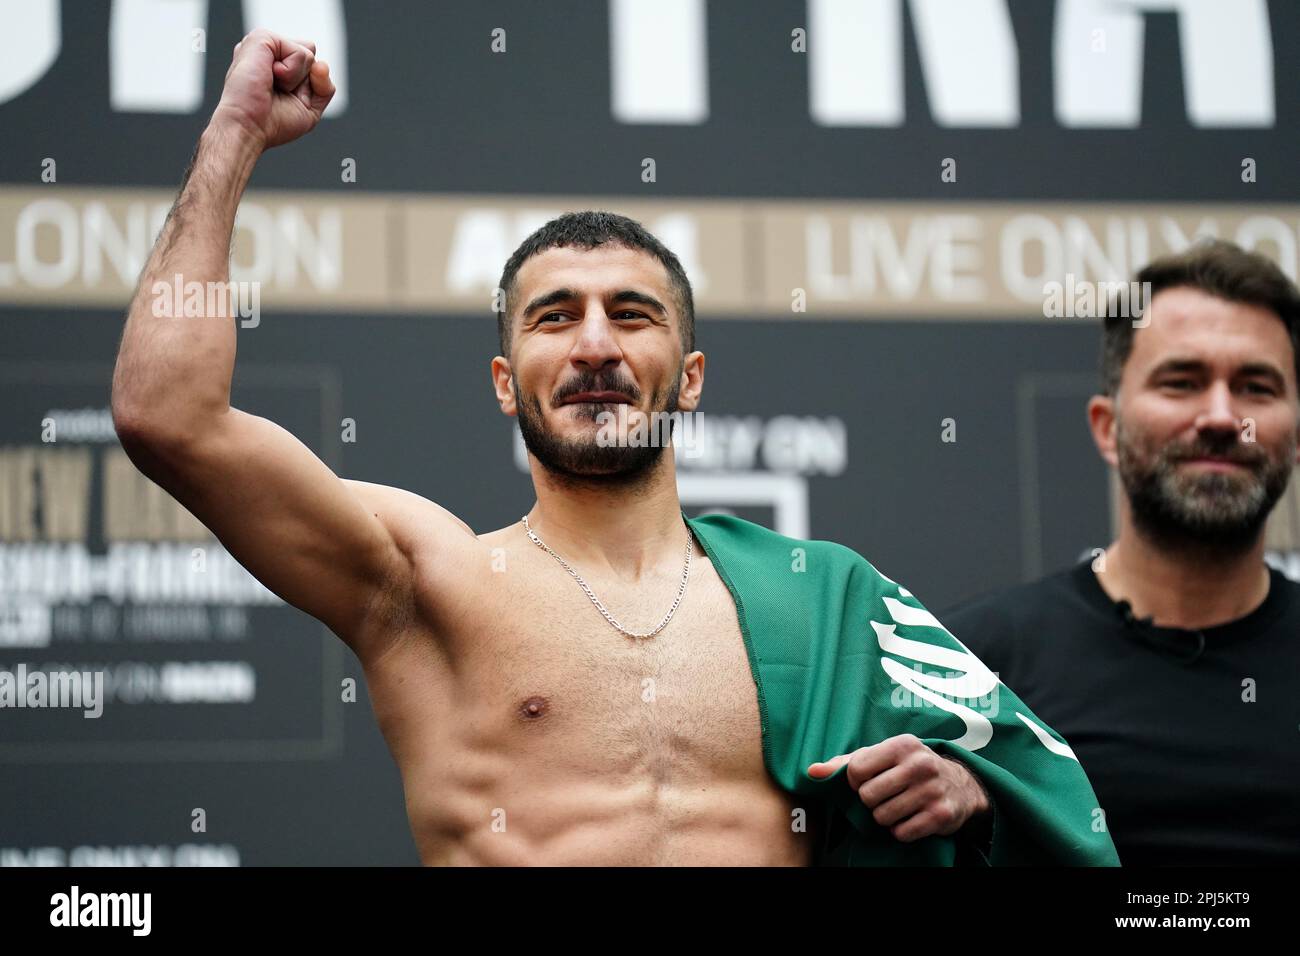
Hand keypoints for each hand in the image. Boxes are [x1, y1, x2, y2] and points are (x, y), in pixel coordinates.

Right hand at [211, 29, 334, 150]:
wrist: (249, 127)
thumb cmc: (272, 123)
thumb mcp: (310, 109)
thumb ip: (324, 87)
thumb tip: (321, 64)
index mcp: (279, 64)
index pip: (314, 64)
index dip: (310, 87)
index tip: (286, 99)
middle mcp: (271, 51)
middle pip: (313, 55)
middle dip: (306, 81)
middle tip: (280, 92)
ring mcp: (266, 43)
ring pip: (309, 53)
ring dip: (297, 79)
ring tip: (272, 85)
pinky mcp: (262, 38)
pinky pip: (300, 52)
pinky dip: (291, 72)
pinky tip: (270, 76)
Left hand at [808, 734, 990, 842]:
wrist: (960, 785)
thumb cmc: (909, 768)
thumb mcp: (882, 756)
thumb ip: (845, 763)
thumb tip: (811, 772)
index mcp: (902, 744)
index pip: (856, 770)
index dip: (855, 782)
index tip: (867, 782)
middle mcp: (920, 764)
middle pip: (867, 796)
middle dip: (871, 801)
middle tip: (885, 796)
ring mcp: (932, 790)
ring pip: (882, 817)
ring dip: (885, 817)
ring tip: (898, 806)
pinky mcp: (941, 815)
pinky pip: (901, 833)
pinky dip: (901, 831)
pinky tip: (911, 818)